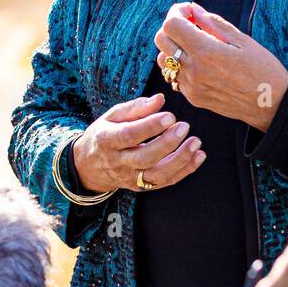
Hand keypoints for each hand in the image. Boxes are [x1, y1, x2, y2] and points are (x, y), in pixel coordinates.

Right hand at [71, 94, 205, 192]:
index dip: (150, 126)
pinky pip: (165, 182)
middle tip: (185, 126)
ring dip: (180, 160)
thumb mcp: (112, 116)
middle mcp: (118, 162)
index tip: (170, 116)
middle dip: (167, 143)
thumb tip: (160, 99)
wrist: (89, 166)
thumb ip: (136, 108)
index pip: (129, 135)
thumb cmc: (104, 134)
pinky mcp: (141, 186)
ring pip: (157, 175)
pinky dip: (184, 171)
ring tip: (196, 143)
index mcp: (107, 140)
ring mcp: (130, 177)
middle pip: (144, 157)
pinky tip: (198, 156)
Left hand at [154, 2, 287, 130]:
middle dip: (172, 26)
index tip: (190, 11)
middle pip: (161, 39)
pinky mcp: (193, 98)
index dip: (177, 12)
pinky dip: (179, 64)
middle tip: (191, 24)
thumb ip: (214, 23)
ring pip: (163, 59)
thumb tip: (194, 9)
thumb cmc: (263, 70)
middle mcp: (194, 70)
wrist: (272, 105)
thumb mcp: (243, 40)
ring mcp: (191, 86)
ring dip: (172, 46)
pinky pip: (174, 76)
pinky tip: (197, 61)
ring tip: (194, 43)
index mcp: (206, 52)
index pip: (172, 25)